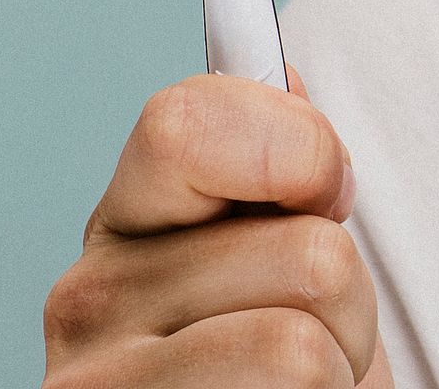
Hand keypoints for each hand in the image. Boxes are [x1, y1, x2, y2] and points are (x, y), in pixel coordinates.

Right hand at [42, 65, 393, 386]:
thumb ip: (274, 154)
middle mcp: (92, 294)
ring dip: (337, 365)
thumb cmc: (268, 336)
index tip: (326, 195)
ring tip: (293, 385)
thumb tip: (283, 79)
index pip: (186, 123)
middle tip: (309, 323)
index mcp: (129, 214)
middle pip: (305, 253)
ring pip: (301, 348)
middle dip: (345, 294)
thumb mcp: (271, 238)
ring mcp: (103, 385)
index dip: (298, 147)